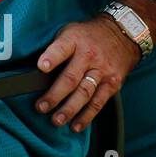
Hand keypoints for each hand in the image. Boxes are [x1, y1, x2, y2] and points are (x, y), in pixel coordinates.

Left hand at [35, 15, 140, 132]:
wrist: (122, 35)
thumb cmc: (87, 35)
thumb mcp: (69, 31)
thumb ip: (55, 46)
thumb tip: (33, 67)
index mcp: (74, 40)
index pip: (61, 48)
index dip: (51, 57)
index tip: (41, 67)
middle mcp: (89, 56)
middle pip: (71, 77)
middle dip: (55, 95)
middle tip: (41, 107)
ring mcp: (102, 71)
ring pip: (84, 93)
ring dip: (69, 109)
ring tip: (56, 120)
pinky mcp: (113, 84)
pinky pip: (98, 102)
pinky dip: (87, 116)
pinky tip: (76, 125)